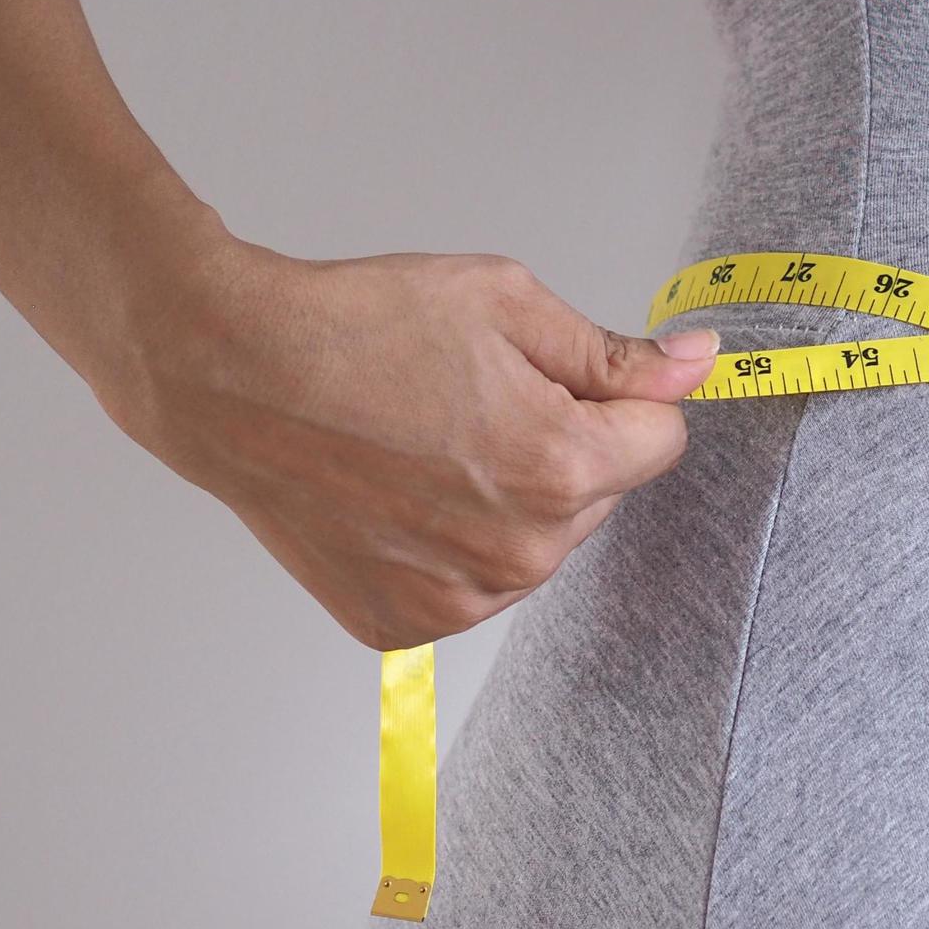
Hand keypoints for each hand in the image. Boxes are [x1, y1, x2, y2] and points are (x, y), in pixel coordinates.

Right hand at [100, 239, 721, 649]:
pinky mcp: (403, 624)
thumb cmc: (355, 327)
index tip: (562, 376)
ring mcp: (458, 599)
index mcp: (560, 468)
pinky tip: (396, 489)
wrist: (230, 373)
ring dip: (507, 499)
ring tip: (425, 441)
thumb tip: (699, 364)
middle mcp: (518, 552)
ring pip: (534, 543)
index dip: (621, 397)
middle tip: (471, 399)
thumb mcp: (506, 304)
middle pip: (597, 495)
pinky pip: (470, 583)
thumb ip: (614, 352)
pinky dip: (448, 542)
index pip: (661, 441)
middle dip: (561, 447)